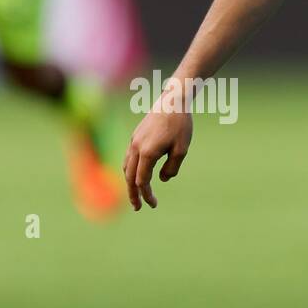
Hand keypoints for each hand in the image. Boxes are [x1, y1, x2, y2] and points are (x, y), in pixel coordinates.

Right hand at [123, 96, 193, 210]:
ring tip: (135, 193)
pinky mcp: (135, 136)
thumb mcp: (182, 149)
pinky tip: (136, 175)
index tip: (153, 204)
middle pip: (129, 177)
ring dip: (129, 182)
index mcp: (147, 152)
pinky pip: (128, 158)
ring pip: (126, 167)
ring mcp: (133, 141)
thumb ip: (172, 168)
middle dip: (132, 194)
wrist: (172, 100)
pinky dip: (129, 170)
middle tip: (137, 208)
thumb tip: (161, 180)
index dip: (146, 195)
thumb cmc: (180, 124)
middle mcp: (136, 147)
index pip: (142, 181)